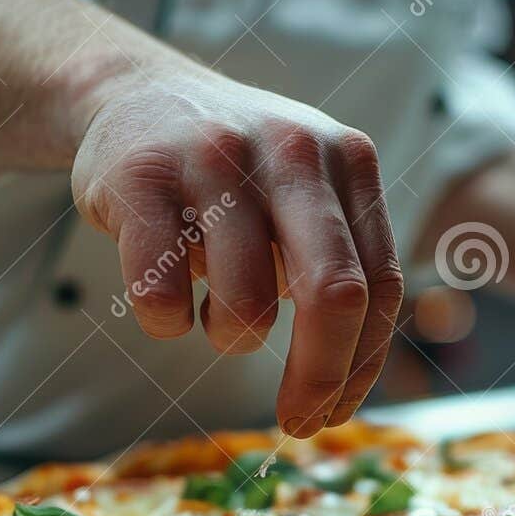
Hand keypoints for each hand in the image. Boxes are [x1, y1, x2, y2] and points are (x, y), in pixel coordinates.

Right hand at [71, 62, 402, 436]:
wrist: (133, 93)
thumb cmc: (234, 175)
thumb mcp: (305, 194)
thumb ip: (342, 264)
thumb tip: (349, 386)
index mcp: (348, 161)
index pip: (380, 285)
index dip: (362, 365)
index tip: (333, 412)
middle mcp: (292, 149)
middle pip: (335, 295)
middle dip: (318, 378)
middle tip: (295, 423)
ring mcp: (215, 158)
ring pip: (246, 306)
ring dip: (229, 338)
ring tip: (214, 311)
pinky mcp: (140, 176)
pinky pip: (162, 295)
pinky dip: (165, 321)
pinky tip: (164, 291)